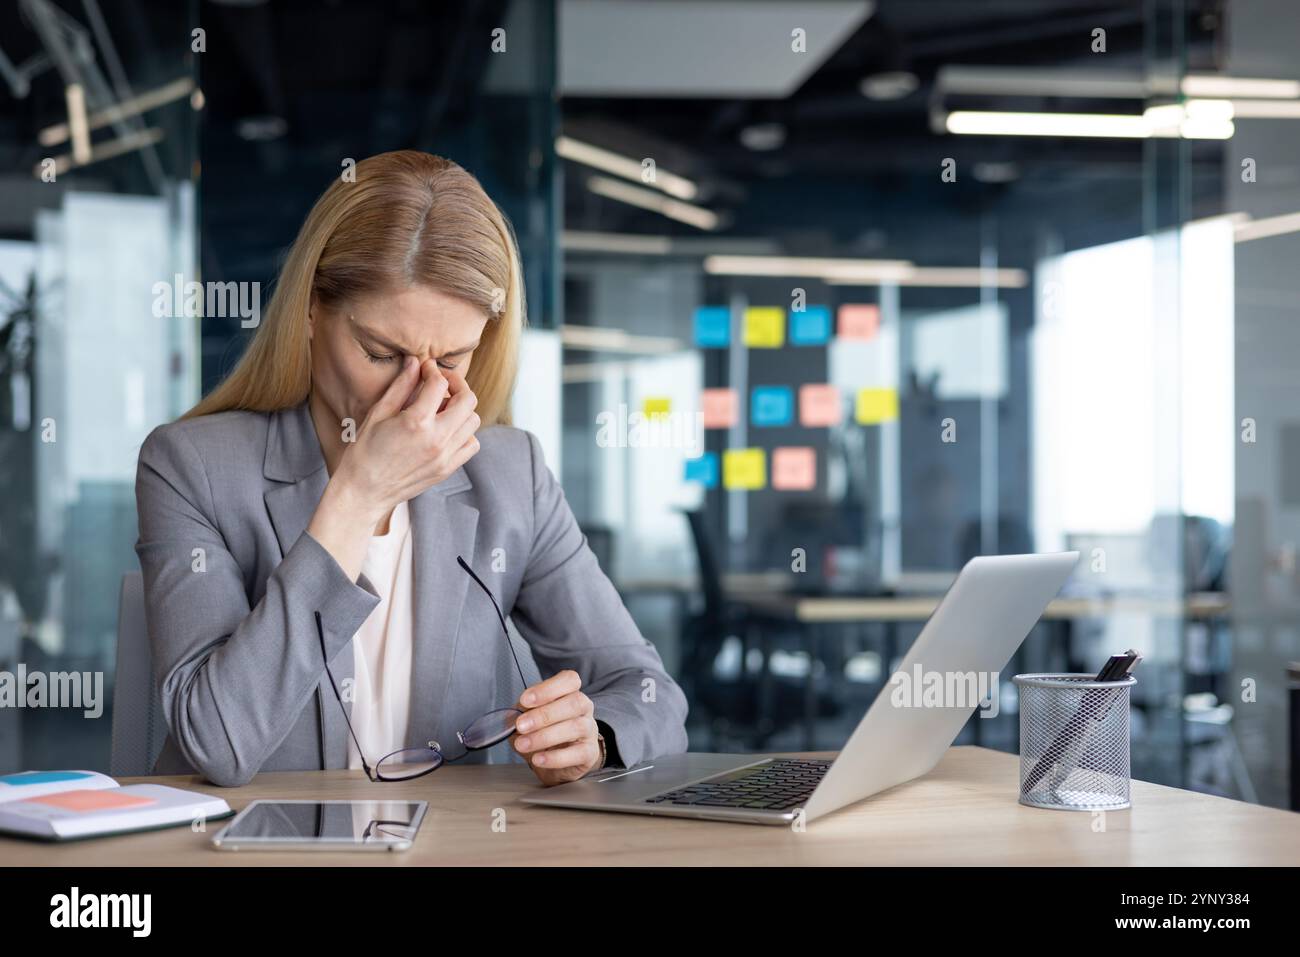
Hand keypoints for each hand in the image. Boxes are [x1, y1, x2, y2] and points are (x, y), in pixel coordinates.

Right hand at [307, 356, 479, 579]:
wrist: (364, 492)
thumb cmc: (365, 451)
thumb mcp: (378, 413)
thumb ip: (401, 386)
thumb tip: (415, 362)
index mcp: (416, 422)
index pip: (440, 384)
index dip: (433, 370)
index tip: (425, 369)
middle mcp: (437, 439)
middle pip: (468, 400)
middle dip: (457, 385)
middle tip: (441, 384)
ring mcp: (445, 456)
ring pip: (473, 421)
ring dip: (462, 409)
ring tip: (442, 408)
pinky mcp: (448, 469)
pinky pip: (472, 444)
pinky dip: (465, 433)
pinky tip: (446, 430)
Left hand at [511, 670, 603, 785]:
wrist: (555, 763)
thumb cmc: (542, 732)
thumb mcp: (528, 717)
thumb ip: (522, 713)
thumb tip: (513, 718)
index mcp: (570, 692)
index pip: (569, 680)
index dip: (548, 689)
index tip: (525, 700)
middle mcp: (584, 707)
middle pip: (574, 702)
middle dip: (544, 714)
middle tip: (521, 726)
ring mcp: (590, 729)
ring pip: (576, 727)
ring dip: (545, 736)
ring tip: (523, 744)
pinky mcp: (590, 753)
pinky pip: (578, 753)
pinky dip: (555, 757)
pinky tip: (538, 759)